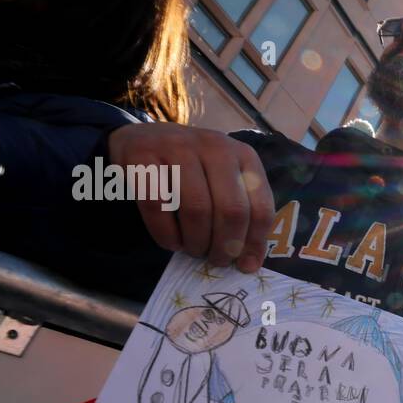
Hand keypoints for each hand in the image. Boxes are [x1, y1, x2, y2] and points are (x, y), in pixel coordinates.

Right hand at [107, 123, 274, 271]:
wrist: (143, 136)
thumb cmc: (193, 168)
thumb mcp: (225, 180)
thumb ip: (241, 214)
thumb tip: (249, 264)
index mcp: (243, 155)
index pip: (261, 207)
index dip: (255, 242)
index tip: (245, 266)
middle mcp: (214, 146)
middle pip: (231, 210)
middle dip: (226, 246)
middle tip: (216, 261)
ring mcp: (177, 147)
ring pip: (196, 209)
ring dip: (196, 242)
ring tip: (194, 250)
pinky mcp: (142, 156)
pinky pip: (158, 206)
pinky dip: (166, 233)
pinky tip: (172, 243)